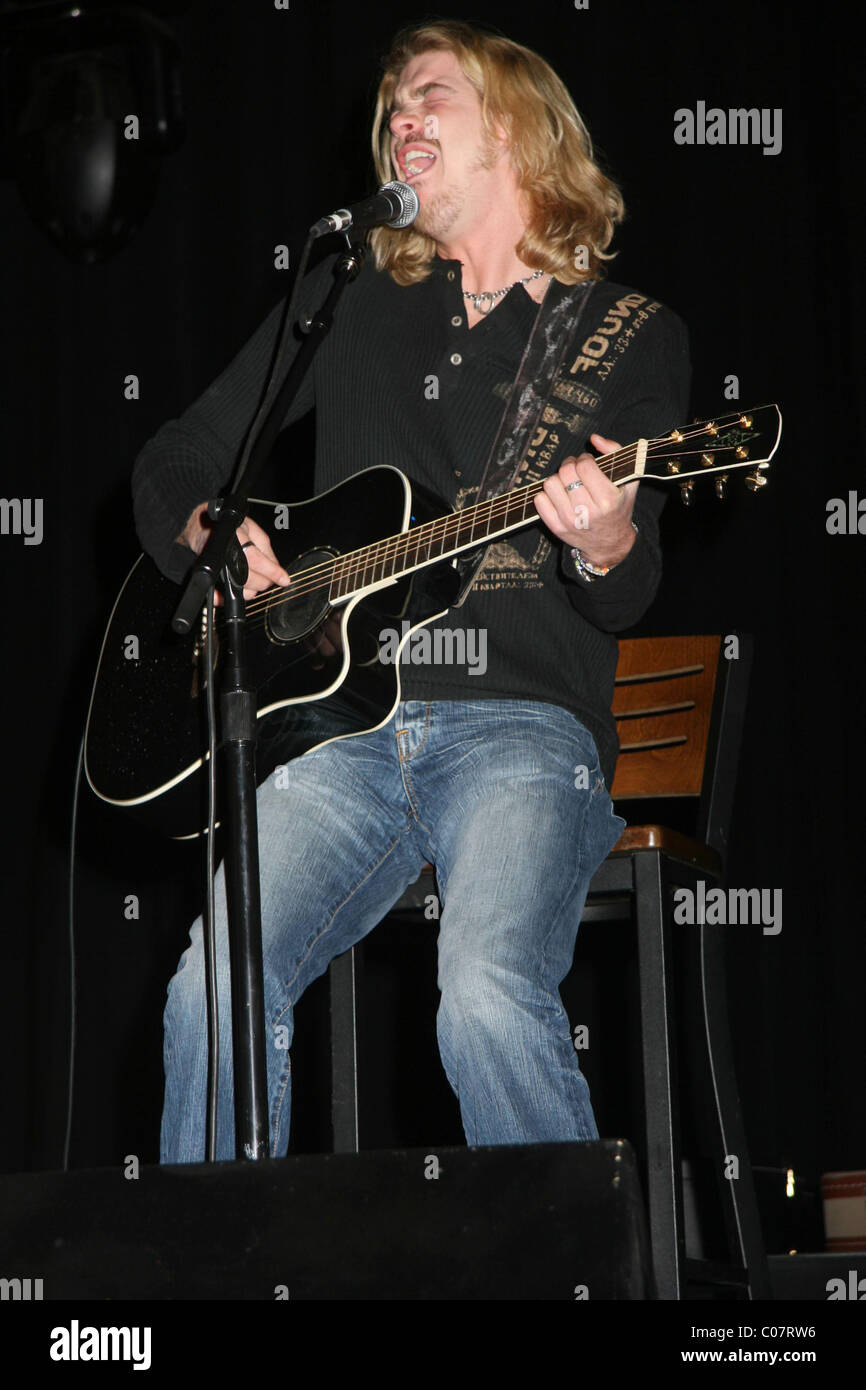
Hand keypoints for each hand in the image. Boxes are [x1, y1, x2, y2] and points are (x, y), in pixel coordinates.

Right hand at [178, 503, 289, 602]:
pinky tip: (243, 587)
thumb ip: (266, 550)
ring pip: (242, 591)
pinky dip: (237, 595)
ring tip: (254, 578)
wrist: (204, 529)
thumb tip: (277, 569)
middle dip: (265, 581)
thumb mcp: (253, 531)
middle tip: (270, 577)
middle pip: (250, 578)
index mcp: (235, 538)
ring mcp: (216, 568)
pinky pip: (226, 596)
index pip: (256, 560)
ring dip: (253, 589)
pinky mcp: (212, 580)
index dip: (272, 572)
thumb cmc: (231, 529)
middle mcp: (224, 553)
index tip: (284, 579)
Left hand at [534, 433, 637, 569]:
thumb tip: (594, 438)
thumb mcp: (628, 481)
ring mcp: (570, 521)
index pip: (585, 466)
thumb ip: (615, 453)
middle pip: (566, 472)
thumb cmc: (618, 508)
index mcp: (607, 500)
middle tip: (576, 471)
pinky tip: (559, 496)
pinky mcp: (556, 528)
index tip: (588, 463)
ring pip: (550, 483)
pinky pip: (539, 500)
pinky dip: (547, 494)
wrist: (609, 543)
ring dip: (558, 479)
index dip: (584, 459)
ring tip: (568, 484)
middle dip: (570, 465)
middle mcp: (588, 512)